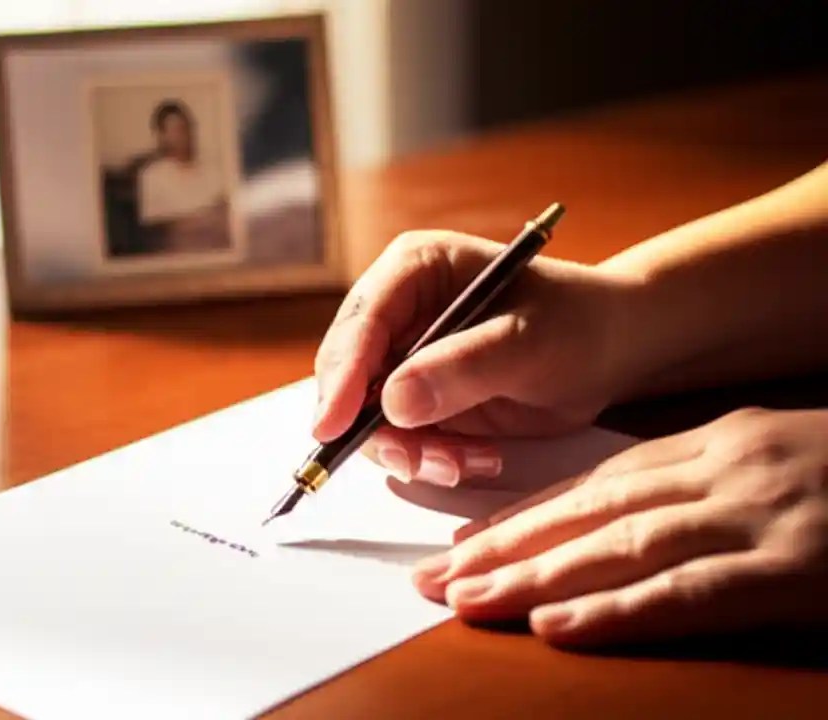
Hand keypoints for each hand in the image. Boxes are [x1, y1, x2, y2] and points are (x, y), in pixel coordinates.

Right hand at [314, 230, 642, 485]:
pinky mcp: (419, 400)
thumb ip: (463, 368)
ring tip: (467, 460)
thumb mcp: (529, 342)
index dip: (342, 374)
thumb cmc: (577, 324)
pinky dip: (433, 459)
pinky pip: (402, 441)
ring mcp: (405, 359)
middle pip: (349, 375)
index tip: (332, 425)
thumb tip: (393, 402)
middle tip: (416, 459)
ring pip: (369, 417)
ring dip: (412, 450)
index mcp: (414, 270)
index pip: (361, 321)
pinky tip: (479, 457)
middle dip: (377, 425)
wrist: (611, 351)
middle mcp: (397, 313)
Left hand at [412, 408, 827, 646]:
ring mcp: (766, 515)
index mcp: (722, 443)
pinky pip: (692, 593)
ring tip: (464, 600)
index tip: (461, 544)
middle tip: (431, 579)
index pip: (596, 483)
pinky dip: (619, 611)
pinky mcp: (802, 567)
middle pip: (591, 513)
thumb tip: (626, 525)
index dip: (524, 516)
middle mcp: (730, 469)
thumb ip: (707, 486)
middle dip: (505, 547)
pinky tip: (557, 626)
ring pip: (622, 548)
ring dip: (534, 576)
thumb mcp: (781, 462)